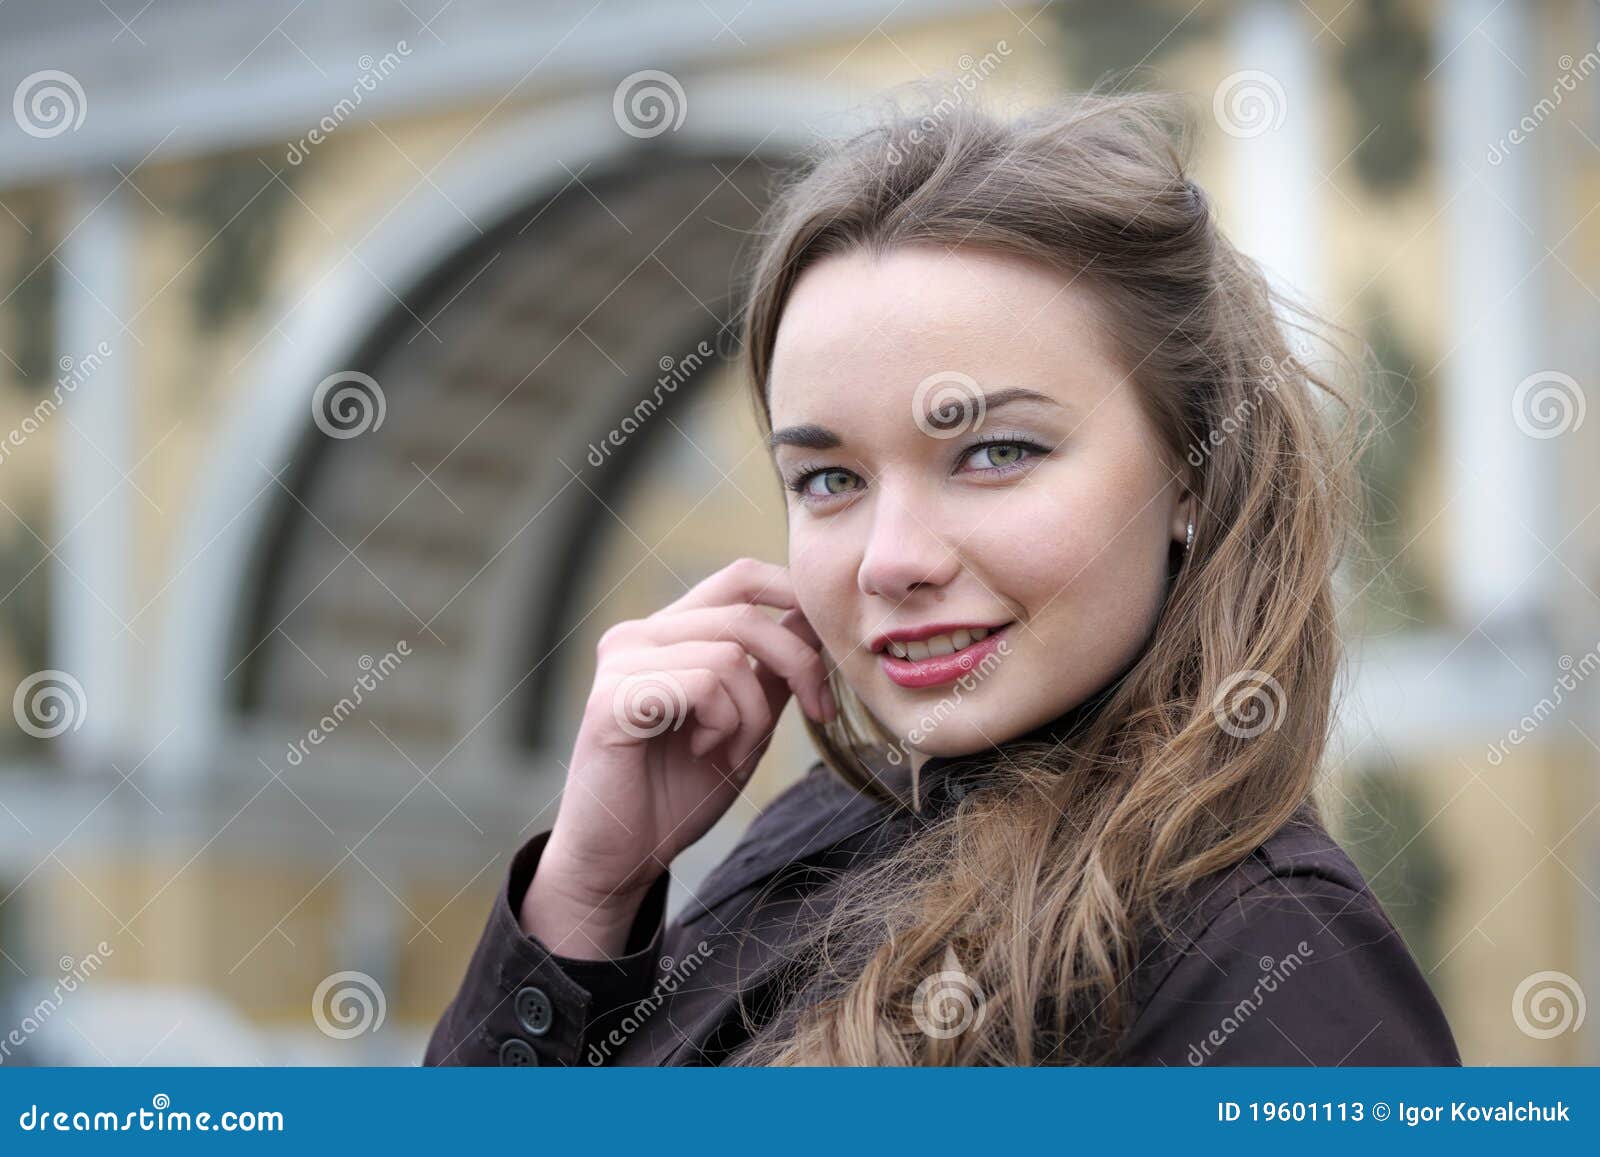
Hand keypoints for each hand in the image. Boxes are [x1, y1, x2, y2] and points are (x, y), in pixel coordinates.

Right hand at [526, 558, 835, 950]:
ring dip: (752, 714)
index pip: (740, 578)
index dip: (794, 597)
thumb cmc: (677, 793)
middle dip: (798, 666)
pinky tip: (704, 751)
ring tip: (731, 749)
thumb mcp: (745, 723)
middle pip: (745, 614)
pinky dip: (723, 724)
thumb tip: (810, 618)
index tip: (827, 659)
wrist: (622, 858)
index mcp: (668, 633)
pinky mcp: (613, 699)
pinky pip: (701, 685)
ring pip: (728, 655)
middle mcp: (638, 635)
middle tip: (815, 713)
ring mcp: (621, 663)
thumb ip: (770, 672)